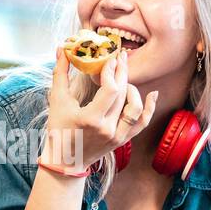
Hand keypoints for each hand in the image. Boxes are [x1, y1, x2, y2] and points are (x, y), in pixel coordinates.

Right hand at [43, 47, 157, 171]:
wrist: (66, 161)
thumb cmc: (58, 130)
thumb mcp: (57, 100)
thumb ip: (60, 72)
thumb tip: (62, 48)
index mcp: (90, 119)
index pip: (110, 90)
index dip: (112, 71)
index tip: (110, 58)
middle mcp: (107, 129)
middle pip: (122, 95)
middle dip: (122, 72)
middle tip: (121, 57)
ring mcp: (117, 136)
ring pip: (135, 107)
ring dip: (132, 89)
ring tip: (124, 77)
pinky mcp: (123, 140)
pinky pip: (142, 123)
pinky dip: (149, 108)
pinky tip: (153, 94)